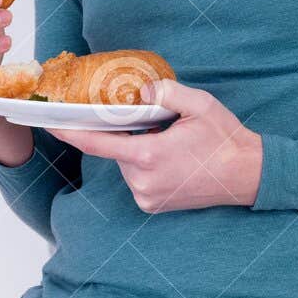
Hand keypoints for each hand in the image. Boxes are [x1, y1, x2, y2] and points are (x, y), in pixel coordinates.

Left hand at [48, 79, 262, 212]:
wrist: (248, 175)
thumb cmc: (225, 139)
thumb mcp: (199, 104)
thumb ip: (165, 92)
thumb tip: (140, 91)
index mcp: (149, 155)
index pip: (97, 143)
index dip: (70, 131)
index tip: (50, 122)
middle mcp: (142, 181)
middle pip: (117, 150)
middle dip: (130, 134)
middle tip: (160, 126)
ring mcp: (146, 197)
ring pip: (127, 164)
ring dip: (139, 151)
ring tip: (173, 145)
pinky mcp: (151, 206)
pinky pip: (137, 179)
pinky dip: (146, 166)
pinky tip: (173, 162)